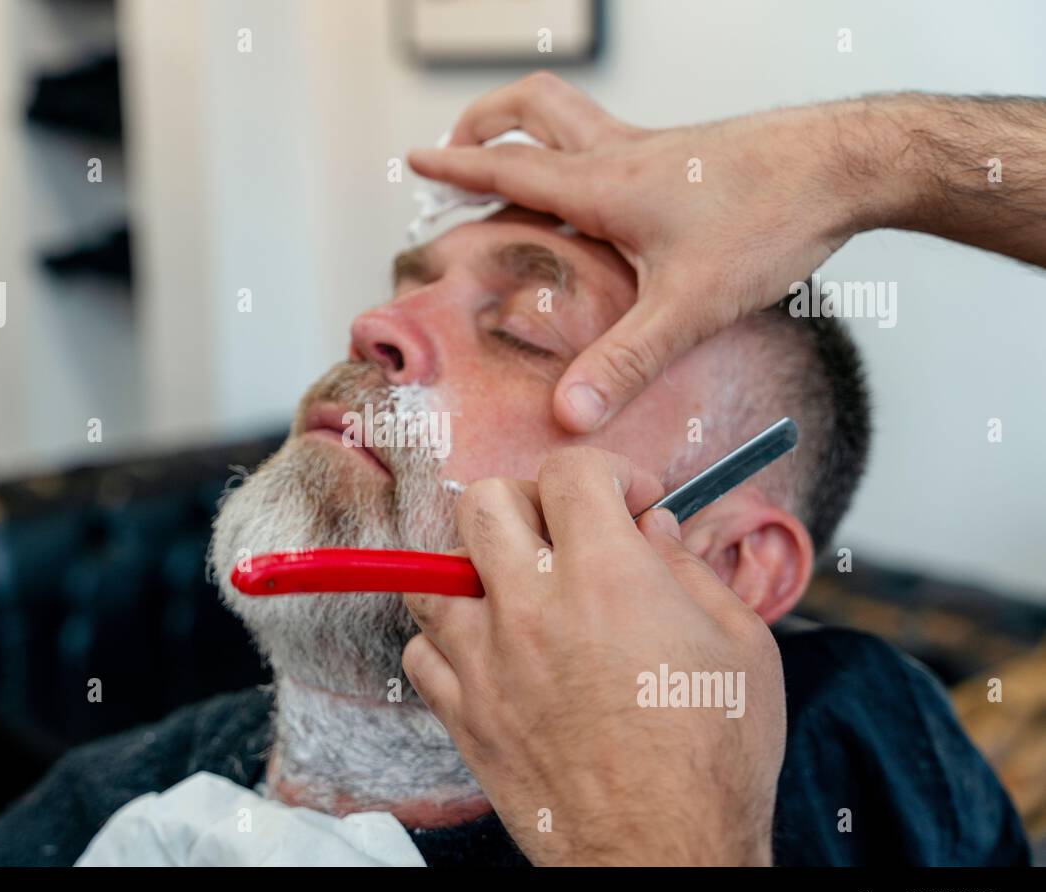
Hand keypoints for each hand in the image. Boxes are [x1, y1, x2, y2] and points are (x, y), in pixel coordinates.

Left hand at [401, 448, 786, 865]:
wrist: (662, 855)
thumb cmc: (714, 759)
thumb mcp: (741, 644)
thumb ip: (691, 568)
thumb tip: (653, 528)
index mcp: (607, 576)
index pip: (571, 470)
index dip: (607, 474)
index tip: (628, 502)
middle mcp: (531, 606)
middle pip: (484, 500)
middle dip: (528, 502)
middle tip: (564, 535)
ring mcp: (484, 659)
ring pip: (434, 571)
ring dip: (474, 570)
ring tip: (517, 595)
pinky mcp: (462, 712)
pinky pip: (420, 650)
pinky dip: (448, 643)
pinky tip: (490, 655)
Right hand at [408, 72, 904, 431]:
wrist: (848, 165)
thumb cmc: (771, 220)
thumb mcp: (689, 306)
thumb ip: (625, 362)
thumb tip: (568, 412)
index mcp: (604, 184)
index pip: (509, 167)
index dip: (456, 167)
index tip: (415, 159)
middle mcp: (623, 153)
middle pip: (534, 108)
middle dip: (484, 121)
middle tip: (459, 149)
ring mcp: (656, 148)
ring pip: (573, 115)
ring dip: (530, 128)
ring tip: (515, 168)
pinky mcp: (687, 155)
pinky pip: (613, 140)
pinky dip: (580, 153)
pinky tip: (601, 203)